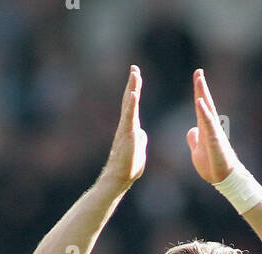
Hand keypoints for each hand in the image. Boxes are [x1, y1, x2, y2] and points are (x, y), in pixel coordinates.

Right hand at [104, 65, 146, 188]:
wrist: (120, 177)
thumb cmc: (129, 167)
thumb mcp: (139, 150)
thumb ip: (140, 139)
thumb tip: (141, 133)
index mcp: (131, 127)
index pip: (133, 105)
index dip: (135, 90)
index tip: (137, 75)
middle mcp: (126, 124)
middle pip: (129, 99)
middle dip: (132, 83)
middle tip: (135, 68)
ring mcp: (125, 128)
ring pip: (129, 104)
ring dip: (132, 88)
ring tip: (135, 74)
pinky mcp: (127, 134)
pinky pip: (129, 116)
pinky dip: (132, 104)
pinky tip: (134, 93)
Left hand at [186, 69, 236, 183]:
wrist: (224, 179)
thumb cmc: (213, 166)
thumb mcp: (197, 151)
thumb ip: (194, 139)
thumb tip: (192, 130)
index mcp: (205, 129)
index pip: (200, 107)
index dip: (198, 92)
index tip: (197, 76)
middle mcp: (211, 128)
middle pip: (205, 104)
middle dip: (201, 87)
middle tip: (198, 71)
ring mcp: (214, 133)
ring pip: (208, 110)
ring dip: (203, 94)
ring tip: (199, 80)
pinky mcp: (216, 141)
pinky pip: (209, 124)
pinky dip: (204, 113)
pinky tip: (199, 102)